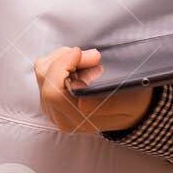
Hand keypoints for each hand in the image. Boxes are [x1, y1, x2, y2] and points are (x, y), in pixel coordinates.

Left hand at [34, 46, 154, 135]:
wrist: (130, 108)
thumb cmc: (130, 102)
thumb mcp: (128, 103)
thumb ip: (107, 105)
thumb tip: (82, 104)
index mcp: (79, 120)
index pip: (54, 93)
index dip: (62, 67)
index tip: (81, 53)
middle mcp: (61, 116)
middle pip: (45, 79)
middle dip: (65, 58)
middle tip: (92, 55)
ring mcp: (53, 106)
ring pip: (42, 72)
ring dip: (62, 57)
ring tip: (85, 58)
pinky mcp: (49, 96)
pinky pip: (44, 71)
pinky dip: (58, 60)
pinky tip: (76, 63)